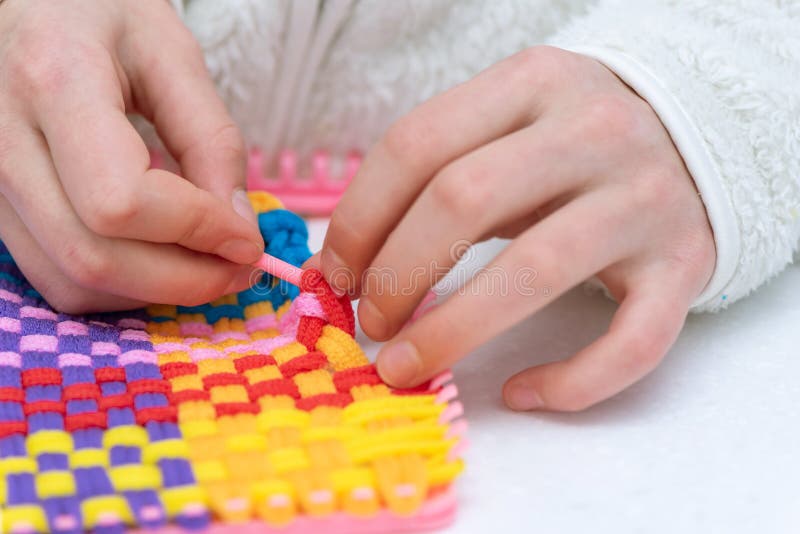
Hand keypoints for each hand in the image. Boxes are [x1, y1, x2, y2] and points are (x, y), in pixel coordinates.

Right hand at [0, 0, 262, 312]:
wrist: (19, 6)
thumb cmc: (94, 13)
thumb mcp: (170, 53)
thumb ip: (211, 140)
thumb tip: (237, 230)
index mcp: (54, 82)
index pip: (121, 199)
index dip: (196, 231)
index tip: (249, 239)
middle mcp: (2, 140)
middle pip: (94, 255)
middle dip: (185, 279)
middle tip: (240, 269)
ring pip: (72, 279)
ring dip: (154, 290)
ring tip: (207, 264)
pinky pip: (55, 278)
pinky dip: (120, 287)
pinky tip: (159, 258)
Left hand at [319, 46, 715, 410]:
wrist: (694, 140)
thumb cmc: (568, 146)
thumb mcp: (502, 132)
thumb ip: (429, 182)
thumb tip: (338, 265)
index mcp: (533, 83)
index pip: (417, 145)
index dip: (360, 219)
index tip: (336, 274)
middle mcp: (595, 132)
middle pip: (464, 200)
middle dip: (396, 273)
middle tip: (372, 321)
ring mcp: (645, 199)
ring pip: (536, 270)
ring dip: (452, 330)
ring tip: (405, 364)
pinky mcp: (685, 265)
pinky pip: (631, 341)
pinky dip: (571, 381)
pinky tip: (521, 392)